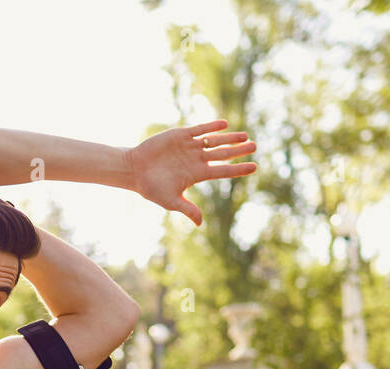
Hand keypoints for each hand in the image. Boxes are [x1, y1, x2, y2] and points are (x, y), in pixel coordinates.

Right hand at [128, 119, 257, 225]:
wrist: (134, 170)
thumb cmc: (151, 188)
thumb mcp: (170, 201)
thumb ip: (187, 209)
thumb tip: (200, 223)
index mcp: (197, 175)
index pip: (222, 171)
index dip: (238, 169)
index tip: (254, 167)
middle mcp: (196, 160)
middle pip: (222, 154)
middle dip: (238, 150)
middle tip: (255, 146)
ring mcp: (189, 146)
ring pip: (214, 141)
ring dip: (229, 138)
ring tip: (245, 135)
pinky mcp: (180, 135)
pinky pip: (199, 129)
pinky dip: (211, 126)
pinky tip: (224, 124)